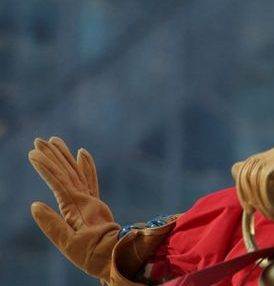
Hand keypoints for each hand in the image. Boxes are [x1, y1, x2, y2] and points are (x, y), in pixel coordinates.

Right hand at [27, 137, 125, 282]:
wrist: (117, 256)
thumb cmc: (92, 253)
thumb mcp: (67, 243)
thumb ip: (51, 223)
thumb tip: (34, 205)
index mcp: (77, 206)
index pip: (58, 181)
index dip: (45, 167)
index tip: (33, 153)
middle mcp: (86, 198)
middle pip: (67, 172)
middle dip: (53, 155)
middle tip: (39, 139)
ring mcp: (92, 200)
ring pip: (76, 172)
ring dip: (65, 156)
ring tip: (55, 140)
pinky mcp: (95, 204)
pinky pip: (89, 179)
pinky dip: (86, 165)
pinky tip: (82, 153)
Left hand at [231, 142, 273, 223]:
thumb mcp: (273, 195)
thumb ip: (255, 181)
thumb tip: (235, 167)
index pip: (244, 168)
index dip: (243, 191)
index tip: (251, 209)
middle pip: (246, 171)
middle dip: (252, 197)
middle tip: (270, 211)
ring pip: (254, 177)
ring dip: (264, 201)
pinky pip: (265, 180)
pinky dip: (271, 199)